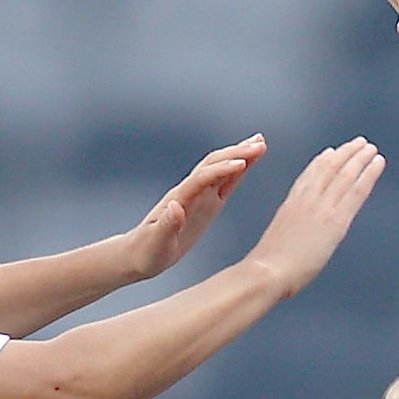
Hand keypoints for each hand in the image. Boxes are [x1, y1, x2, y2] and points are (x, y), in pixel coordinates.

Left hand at [118, 138, 264, 281]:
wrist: (138, 255)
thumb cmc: (146, 252)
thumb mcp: (155, 242)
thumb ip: (167, 225)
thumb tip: (175, 205)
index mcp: (180, 199)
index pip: (203, 178)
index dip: (222, 169)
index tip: (243, 162)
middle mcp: (189, 192)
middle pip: (214, 165)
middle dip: (236, 153)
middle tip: (260, 143)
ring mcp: (198, 197)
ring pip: (221, 169)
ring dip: (239, 155)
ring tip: (260, 143)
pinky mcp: (205, 205)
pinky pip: (223, 184)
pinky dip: (237, 172)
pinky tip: (248, 164)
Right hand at [239, 139, 387, 293]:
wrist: (267, 272)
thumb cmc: (267, 267)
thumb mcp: (276, 240)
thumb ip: (289, 232)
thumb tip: (296, 239)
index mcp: (290, 204)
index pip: (309, 176)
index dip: (321, 162)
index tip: (331, 152)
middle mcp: (307, 200)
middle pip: (329, 168)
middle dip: (345, 154)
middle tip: (358, 143)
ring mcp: (322, 208)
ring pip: (345, 174)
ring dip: (360, 158)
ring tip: (371, 148)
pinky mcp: (336, 220)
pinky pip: (357, 190)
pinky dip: (369, 174)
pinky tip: (377, 163)